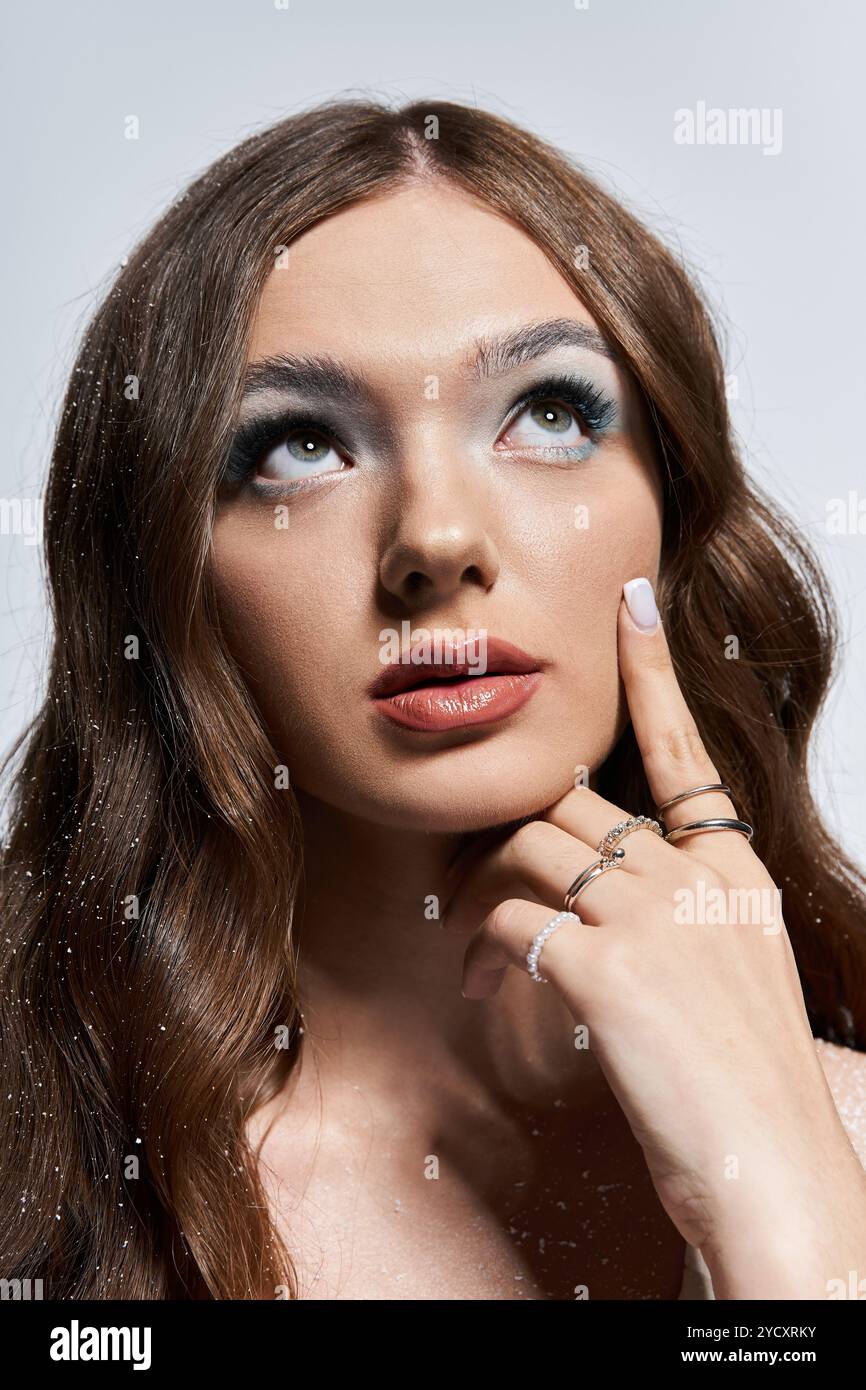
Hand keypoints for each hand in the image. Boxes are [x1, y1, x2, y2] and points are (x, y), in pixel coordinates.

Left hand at [443, 578, 865, 1296]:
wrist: (770, 1163)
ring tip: (457, 923)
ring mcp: (652, 914)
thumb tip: (599, 901)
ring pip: (527, 846)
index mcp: (733, 868)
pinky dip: (480, 943)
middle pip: (570, 799)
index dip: (654, 671)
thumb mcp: (733, 969)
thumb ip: (679, 914)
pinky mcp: (607, 967)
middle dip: (503, 817)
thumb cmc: (744, 1080)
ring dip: (474, 878)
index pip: (685, 750)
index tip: (633, 601)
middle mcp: (693, 874)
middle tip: (462, 855)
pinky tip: (477, 977)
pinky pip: (512, 919)